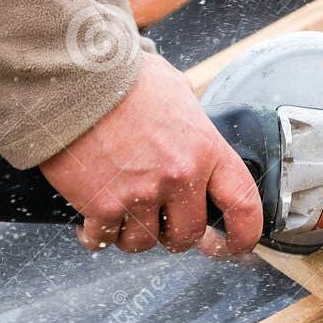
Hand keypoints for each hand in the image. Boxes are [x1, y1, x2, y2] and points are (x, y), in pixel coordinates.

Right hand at [39, 52, 262, 256]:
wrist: (79, 77)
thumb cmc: (125, 77)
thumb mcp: (175, 92)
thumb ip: (191, 126)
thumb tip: (193, 140)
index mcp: (205, 149)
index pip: (243, 204)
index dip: (243, 234)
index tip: (234, 246)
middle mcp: (179, 176)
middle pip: (187, 235)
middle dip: (173, 233)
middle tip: (158, 218)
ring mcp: (141, 193)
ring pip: (143, 242)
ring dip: (131, 232)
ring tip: (121, 208)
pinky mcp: (102, 205)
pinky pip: (103, 240)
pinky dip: (96, 234)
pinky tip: (92, 220)